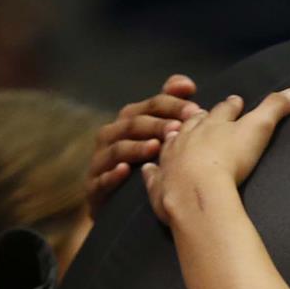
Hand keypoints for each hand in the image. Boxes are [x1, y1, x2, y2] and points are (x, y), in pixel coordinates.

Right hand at [89, 75, 202, 208]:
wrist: (114, 205)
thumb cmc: (141, 164)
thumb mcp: (155, 135)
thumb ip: (169, 108)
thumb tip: (186, 83)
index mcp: (128, 121)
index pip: (150, 106)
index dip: (172, 105)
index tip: (196, 110)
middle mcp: (111, 136)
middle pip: (133, 124)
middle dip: (157, 124)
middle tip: (180, 129)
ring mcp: (100, 161)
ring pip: (117, 149)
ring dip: (136, 147)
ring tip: (156, 147)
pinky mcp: (93, 187)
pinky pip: (100, 179)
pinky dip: (112, 175)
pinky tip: (125, 172)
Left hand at [142, 90, 289, 226]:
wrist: (197, 190)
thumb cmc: (229, 159)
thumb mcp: (257, 130)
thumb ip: (274, 110)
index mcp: (213, 124)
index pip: (224, 110)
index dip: (231, 105)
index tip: (235, 100)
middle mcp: (188, 137)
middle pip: (195, 123)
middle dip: (200, 117)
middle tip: (203, 114)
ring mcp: (171, 160)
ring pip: (172, 144)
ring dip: (175, 138)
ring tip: (176, 134)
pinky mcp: (161, 185)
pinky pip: (154, 175)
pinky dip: (152, 171)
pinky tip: (149, 168)